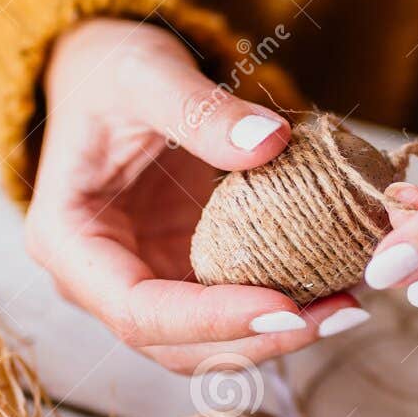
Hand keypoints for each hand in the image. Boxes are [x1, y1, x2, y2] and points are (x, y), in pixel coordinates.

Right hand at [26, 19, 366, 372]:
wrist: (109, 74)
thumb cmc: (111, 70)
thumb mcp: (146, 75)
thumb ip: (200, 110)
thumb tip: (272, 142)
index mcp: (70, 243)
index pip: (138, 313)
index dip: (212, 321)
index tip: (285, 306)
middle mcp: (101, 281)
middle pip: (177, 346)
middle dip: (259, 341)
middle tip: (339, 313)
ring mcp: (145, 284)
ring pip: (209, 343)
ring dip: (278, 337)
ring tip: (347, 308)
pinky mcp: (183, 275)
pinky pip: (231, 309)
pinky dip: (282, 308)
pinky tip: (335, 285)